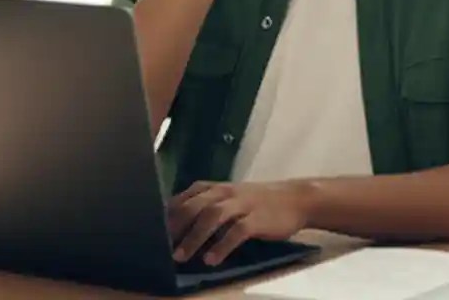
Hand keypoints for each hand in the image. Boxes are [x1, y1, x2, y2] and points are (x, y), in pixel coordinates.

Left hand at [166, 181, 309, 266]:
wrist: (296, 198)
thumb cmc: (258, 202)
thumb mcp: (229, 198)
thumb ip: (206, 206)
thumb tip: (177, 224)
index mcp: (215, 188)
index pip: (185, 198)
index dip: (168, 214)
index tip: (152, 231)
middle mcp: (225, 192)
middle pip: (194, 206)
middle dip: (175, 227)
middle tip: (161, 246)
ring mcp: (242, 204)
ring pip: (212, 216)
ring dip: (194, 237)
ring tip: (180, 256)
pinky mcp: (257, 219)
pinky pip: (236, 232)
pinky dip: (222, 246)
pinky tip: (211, 260)